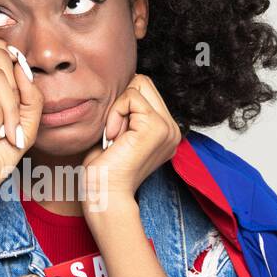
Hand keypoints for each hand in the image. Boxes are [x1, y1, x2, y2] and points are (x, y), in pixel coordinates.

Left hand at [81, 74, 181, 210]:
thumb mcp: (117, 133)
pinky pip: (130, 96)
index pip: (145, 90)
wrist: (105, 194)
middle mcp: (172, 129)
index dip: (122, 103)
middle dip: (122, 102)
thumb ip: (126, 112)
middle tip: (114, 133)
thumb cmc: (104, 170)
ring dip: (118, 108)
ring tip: (115, 137)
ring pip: (138, 85)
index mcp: (165, 131)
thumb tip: (123, 84)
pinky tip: (113, 138)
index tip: (114, 134)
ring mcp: (167, 128)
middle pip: (144, 82)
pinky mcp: (156, 127)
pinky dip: (115, 113)